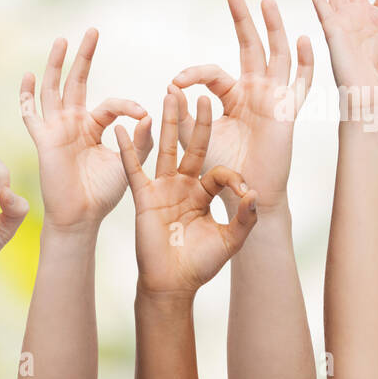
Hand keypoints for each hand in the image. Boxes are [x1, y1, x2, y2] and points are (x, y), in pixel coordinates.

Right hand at [21, 28, 151, 230]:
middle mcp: (73, 123)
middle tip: (92, 31)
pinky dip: (27, 96)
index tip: (144, 113)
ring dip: (57, 65)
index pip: (111, 104)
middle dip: (84, 56)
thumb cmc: (103, 194)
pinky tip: (27, 75)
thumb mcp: (129, 162)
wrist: (82, 218)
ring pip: (53, 89)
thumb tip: (151, 114)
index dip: (128, 105)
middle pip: (77, 82)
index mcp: (94, 127)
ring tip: (63, 40)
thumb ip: (140, 139)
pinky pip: (30, 115)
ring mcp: (56, 129)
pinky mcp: (43, 140)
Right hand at [117, 94, 257, 294]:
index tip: (244, 190)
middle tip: (203, 96)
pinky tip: (123, 129)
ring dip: (167, 123)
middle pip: (192, 147)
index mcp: (205, 193)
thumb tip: (255, 193)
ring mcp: (163, 188)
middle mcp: (184, 185)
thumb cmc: (201, 264)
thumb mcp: (231, 241)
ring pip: (165, 149)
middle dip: (198, 123)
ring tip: (169, 95)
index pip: (219, 172)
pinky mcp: (144, 196)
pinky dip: (129, 150)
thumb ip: (245, 218)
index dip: (232, 178)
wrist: (173, 284)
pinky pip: (135, 169)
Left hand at [170, 0, 312, 209]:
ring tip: (267, 1)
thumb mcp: (195, 136)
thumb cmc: (221, 168)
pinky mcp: (288, 111)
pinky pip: (302, 84)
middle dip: (241, 18)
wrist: (246, 192)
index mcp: (232, 96)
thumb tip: (170, 89)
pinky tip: (304, 39)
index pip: (213, 71)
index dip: (193, 73)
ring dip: (273, 28)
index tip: (174, 83)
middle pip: (250, 46)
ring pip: (277, 55)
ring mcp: (274, 98)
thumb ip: (183, 114)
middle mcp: (255, 91)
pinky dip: (305, 63)